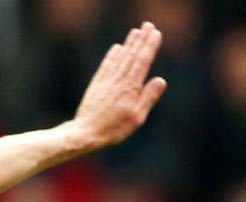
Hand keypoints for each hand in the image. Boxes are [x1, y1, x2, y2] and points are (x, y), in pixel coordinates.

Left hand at [69, 22, 167, 149]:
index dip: (149, 47)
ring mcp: (106, 81)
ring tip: (135, 32)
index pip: (142, 62)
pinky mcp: (97, 85)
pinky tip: (116, 48)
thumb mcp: (136, 118)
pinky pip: (106, 66)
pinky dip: (112, 56)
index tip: (155, 34)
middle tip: (148, 26)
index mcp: (130, 88)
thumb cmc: (113, 129)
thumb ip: (148, 98)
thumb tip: (160, 80)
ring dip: (128, 44)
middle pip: (132, 56)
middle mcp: (118, 81)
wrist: (85, 133)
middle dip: (141, 40)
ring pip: (120, 59)